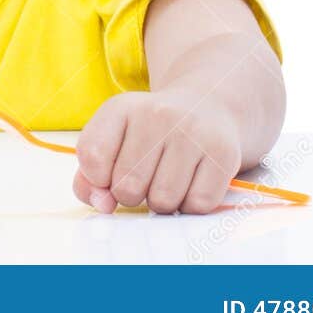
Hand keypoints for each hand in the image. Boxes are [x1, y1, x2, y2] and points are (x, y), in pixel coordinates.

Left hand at [71, 89, 243, 214]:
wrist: (206, 106)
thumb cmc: (149, 135)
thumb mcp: (111, 141)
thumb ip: (89, 177)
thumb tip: (103, 206)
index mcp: (121, 108)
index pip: (93, 158)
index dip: (98, 179)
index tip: (110, 173)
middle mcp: (157, 114)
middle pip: (127, 187)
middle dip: (131, 196)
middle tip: (144, 178)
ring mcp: (192, 132)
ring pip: (163, 201)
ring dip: (162, 203)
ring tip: (167, 180)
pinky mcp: (222, 153)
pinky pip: (197, 205)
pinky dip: (190, 205)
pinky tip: (190, 183)